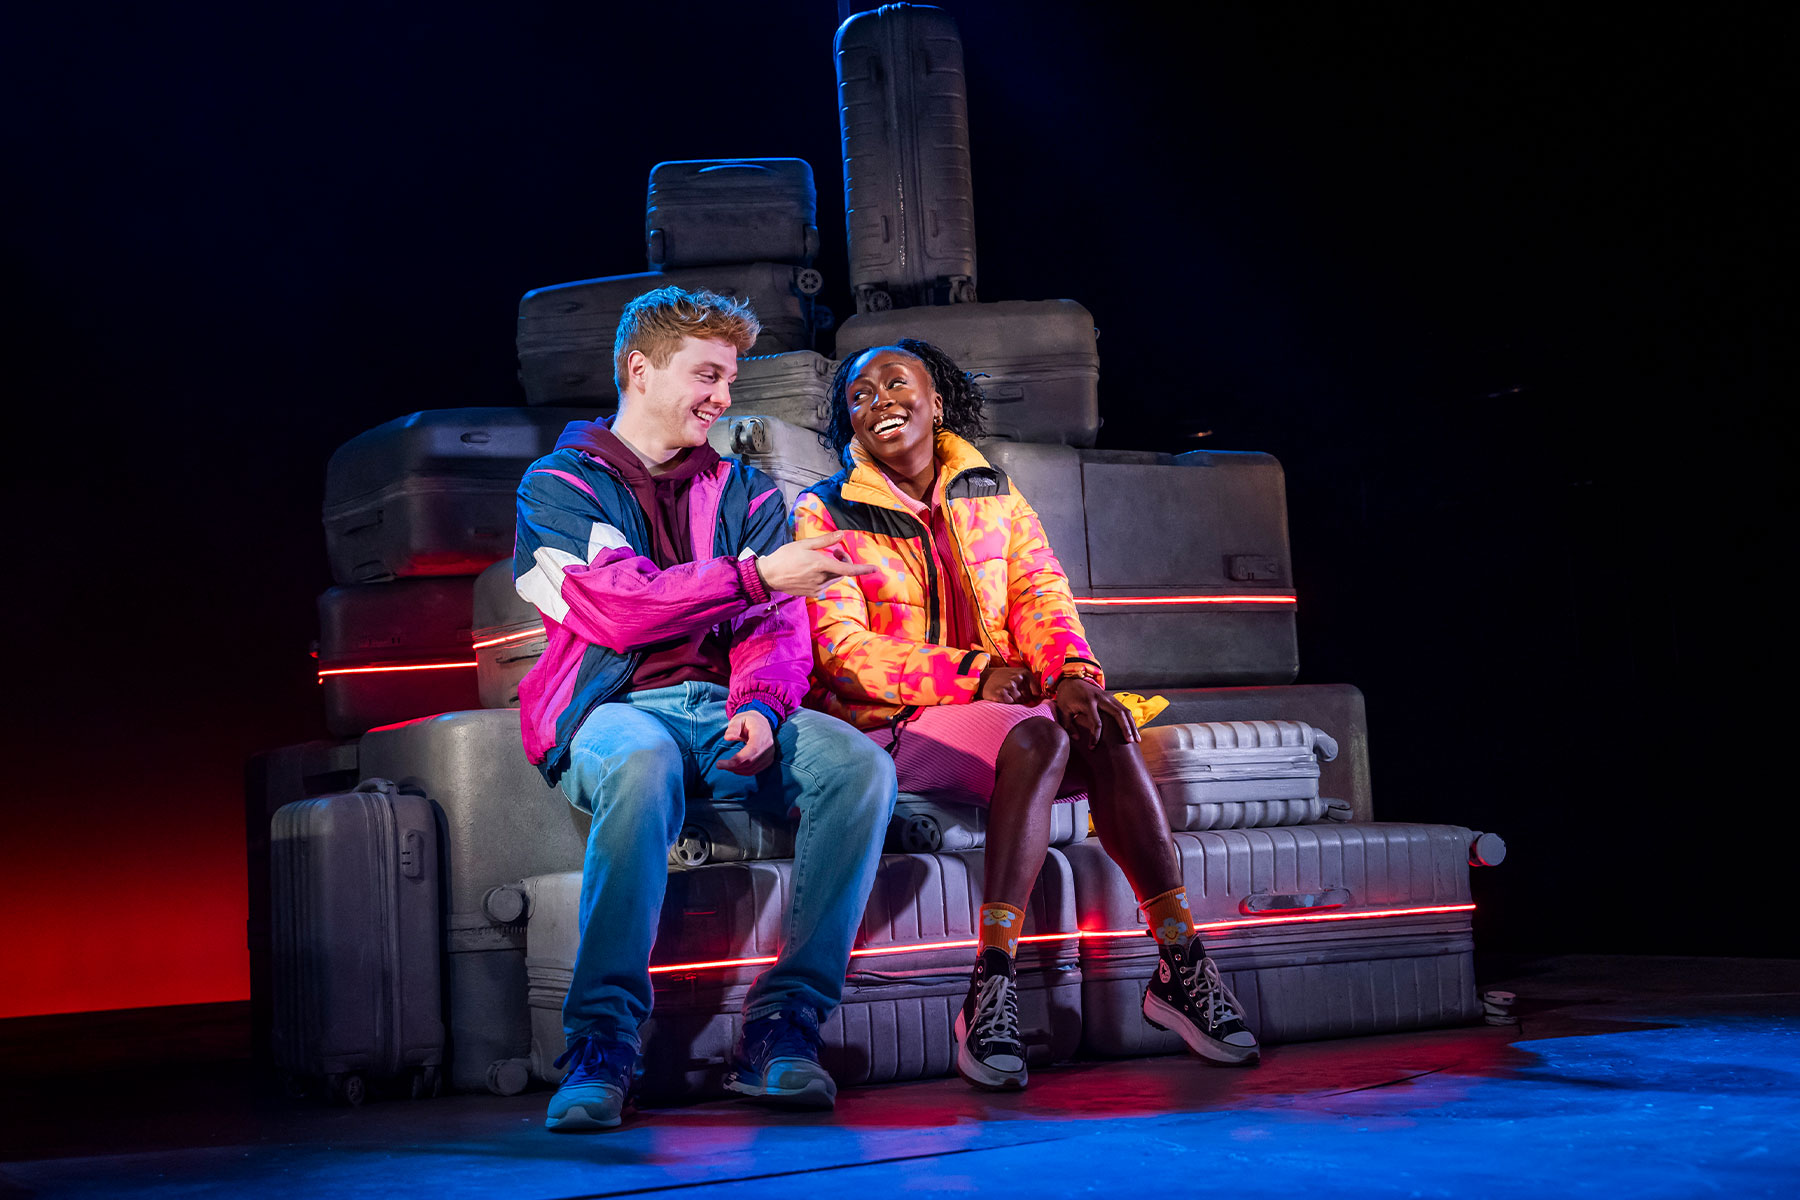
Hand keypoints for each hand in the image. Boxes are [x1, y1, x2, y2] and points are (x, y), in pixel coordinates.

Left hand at [717, 709, 776, 774]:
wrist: (763, 724)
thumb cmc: (748, 721)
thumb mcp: (739, 719)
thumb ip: (733, 727)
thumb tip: (728, 738)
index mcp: (761, 733)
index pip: (752, 749)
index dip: (738, 759)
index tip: (721, 763)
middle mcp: (768, 745)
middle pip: (750, 761)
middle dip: (733, 766)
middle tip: (718, 765)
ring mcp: (770, 754)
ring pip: (752, 768)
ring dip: (736, 770)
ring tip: (725, 766)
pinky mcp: (769, 760)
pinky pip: (755, 771)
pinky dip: (743, 772)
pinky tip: (734, 768)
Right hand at [756, 532, 877, 597]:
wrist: (769, 575)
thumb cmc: (785, 557)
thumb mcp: (805, 544)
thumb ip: (825, 541)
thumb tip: (841, 534)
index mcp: (821, 565)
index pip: (848, 569)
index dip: (862, 569)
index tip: (875, 569)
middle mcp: (821, 579)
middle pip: (842, 572)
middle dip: (843, 561)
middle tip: (834, 550)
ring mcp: (817, 588)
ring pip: (834, 578)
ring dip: (834, 568)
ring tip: (821, 559)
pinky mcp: (812, 593)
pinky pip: (826, 584)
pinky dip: (826, 576)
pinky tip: (813, 570)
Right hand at [977, 664, 1040, 705]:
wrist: (982, 678)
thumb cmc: (1002, 679)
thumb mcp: (1017, 675)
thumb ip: (1030, 684)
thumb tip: (1044, 698)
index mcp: (1024, 673)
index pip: (1037, 692)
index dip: (1030, 695)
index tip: (1022, 692)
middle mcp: (1018, 678)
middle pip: (1027, 698)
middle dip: (1020, 698)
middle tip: (1010, 692)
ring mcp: (1009, 685)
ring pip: (1019, 702)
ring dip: (1012, 701)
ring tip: (1004, 693)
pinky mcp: (1001, 693)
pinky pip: (1010, 704)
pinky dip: (1005, 703)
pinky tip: (999, 696)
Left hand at [1051, 677, 1140, 749]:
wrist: (1072, 680)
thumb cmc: (1067, 698)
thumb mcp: (1062, 710)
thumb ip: (1068, 725)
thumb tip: (1077, 739)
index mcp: (1088, 702)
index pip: (1096, 722)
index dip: (1095, 736)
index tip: (1092, 747)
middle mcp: (1101, 698)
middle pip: (1117, 714)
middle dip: (1125, 728)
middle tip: (1130, 742)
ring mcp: (1109, 696)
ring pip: (1125, 711)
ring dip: (1132, 725)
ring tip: (1137, 740)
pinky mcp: (1112, 698)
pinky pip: (1124, 709)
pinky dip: (1130, 720)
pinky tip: (1134, 732)